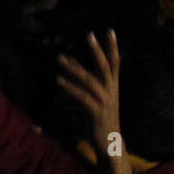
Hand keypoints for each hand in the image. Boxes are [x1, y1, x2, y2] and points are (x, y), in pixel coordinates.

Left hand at [57, 30, 130, 173]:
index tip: (110, 30)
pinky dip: (70, 87)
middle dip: (97, 50)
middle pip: (105, 66)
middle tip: (89, 34)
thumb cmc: (99, 119)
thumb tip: (68, 62)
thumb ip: (82, 79)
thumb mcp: (93, 97)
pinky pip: (82, 97)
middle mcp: (111, 91)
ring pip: (90, 80)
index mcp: (112, 86)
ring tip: (59, 58)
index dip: (113, 46)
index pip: (115, 62)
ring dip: (73, 68)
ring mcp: (105, 101)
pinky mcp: (97, 113)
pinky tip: (59, 80)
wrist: (109, 144)